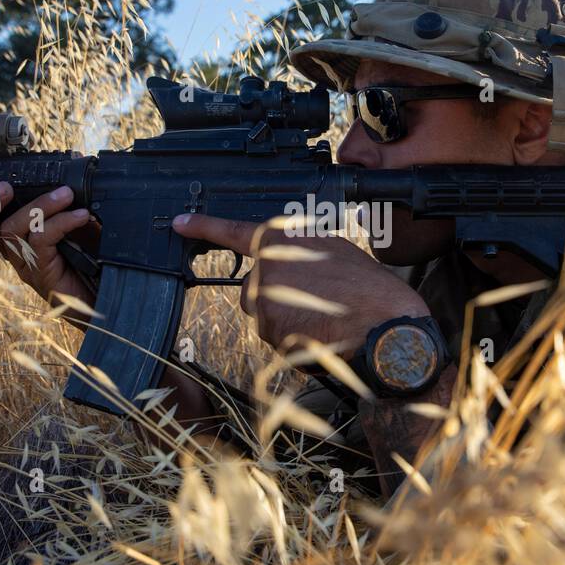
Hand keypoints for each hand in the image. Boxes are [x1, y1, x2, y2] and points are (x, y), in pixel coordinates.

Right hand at [0, 182, 99, 309]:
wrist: (104, 300)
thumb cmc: (92, 266)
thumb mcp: (80, 232)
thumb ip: (71, 210)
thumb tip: (76, 178)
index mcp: (20, 244)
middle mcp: (18, 256)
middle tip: (8, 186)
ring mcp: (27, 266)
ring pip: (13, 230)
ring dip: (39, 206)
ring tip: (65, 194)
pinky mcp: (41, 272)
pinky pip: (41, 239)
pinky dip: (60, 222)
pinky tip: (80, 216)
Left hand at [171, 212, 428, 354]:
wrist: (385, 323)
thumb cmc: (367, 287)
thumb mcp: (332, 250)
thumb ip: (297, 251)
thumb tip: (282, 263)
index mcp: (282, 240)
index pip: (233, 232)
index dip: (204, 227)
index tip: (179, 223)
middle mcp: (266, 265)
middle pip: (255, 289)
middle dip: (277, 297)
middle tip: (315, 301)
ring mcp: (265, 298)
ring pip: (265, 315)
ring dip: (286, 320)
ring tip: (322, 317)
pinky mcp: (269, 329)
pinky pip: (273, 337)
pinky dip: (291, 340)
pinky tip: (318, 334)